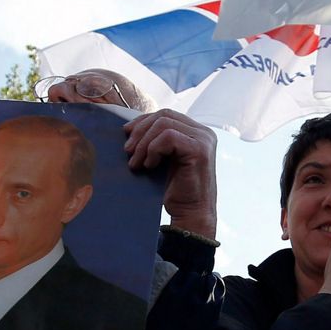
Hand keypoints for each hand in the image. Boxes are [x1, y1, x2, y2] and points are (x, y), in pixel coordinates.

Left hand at [123, 110, 217, 237]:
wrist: (190, 214)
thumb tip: (129, 128)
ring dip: (144, 143)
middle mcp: (203, 133)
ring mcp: (203, 140)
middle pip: (164, 116)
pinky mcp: (199, 150)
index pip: (165, 115)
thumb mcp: (164, 159)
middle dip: (140, 131)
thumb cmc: (175, 190)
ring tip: (137, 162)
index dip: (143, 121)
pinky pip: (169, 137)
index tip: (127, 134)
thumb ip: (157, 141)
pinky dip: (154, 149)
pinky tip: (150, 165)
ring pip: (164, 124)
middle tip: (127, 151)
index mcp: (196, 132)